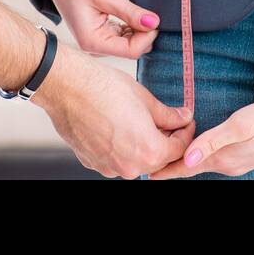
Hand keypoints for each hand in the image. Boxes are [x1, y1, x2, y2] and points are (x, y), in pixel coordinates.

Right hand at [32, 46, 195, 178]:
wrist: (67, 86)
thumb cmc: (104, 87)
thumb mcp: (144, 97)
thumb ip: (168, 114)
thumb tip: (183, 117)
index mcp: (149, 151)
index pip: (179, 149)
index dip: (185, 133)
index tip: (186, 122)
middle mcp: (130, 167)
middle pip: (157, 159)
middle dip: (165, 141)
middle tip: (166, 121)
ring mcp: (109, 168)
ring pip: (135, 160)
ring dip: (141, 145)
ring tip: (139, 121)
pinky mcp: (92, 163)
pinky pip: (114, 159)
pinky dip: (121, 147)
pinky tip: (117, 126)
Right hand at [45, 0, 162, 58]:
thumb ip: (130, 12)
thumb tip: (153, 23)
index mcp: (91, 42)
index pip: (130, 51)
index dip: (146, 36)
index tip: (153, 19)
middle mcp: (94, 46)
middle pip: (131, 49)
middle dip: (143, 33)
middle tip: (147, 12)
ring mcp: (97, 41)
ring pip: (129, 43)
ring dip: (137, 29)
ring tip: (136, 10)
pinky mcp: (101, 33)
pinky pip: (123, 36)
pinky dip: (131, 26)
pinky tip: (130, 13)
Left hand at [147, 97, 253, 178]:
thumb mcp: (240, 126)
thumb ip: (212, 141)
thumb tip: (186, 158)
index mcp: (224, 159)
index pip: (187, 168)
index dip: (167, 171)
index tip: (148, 174)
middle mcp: (228, 165)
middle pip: (192, 167)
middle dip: (172, 166)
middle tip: (150, 161)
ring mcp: (237, 162)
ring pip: (203, 163)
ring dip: (184, 161)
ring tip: (166, 155)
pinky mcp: (244, 155)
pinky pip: (214, 158)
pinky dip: (199, 155)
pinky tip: (195, 149)